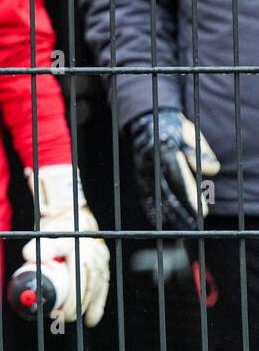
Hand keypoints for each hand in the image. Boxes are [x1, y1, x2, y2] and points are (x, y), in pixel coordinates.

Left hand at [21, 164, 109, 326]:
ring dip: (84, 308)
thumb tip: (29, 256)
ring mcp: (102, 263)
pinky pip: (103, 290)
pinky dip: (97, 305)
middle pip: (86, 289)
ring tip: (68, 319)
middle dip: (74, 306)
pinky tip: (91, 319)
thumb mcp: (47, 234)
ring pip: (96, 291)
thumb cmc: (57, 228)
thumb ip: (40, 245)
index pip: (76, 281)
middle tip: (59, 317)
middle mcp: (95, 257)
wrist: (73, 218)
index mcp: (81, 250)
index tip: (56, 309)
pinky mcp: (104, 268)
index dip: (68, 299)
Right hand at [126, 109, 219, 229]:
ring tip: (182, 227)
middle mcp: (150, 162)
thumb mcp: (191, 135)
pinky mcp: (138, 175)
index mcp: (165, 150)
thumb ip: (202, 152)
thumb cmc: (175, 130)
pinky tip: (159, 220)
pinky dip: (151, 208)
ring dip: (168, 214)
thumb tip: (212, 169)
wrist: (146, 123)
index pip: (178, 180)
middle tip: (193, 226)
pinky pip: (144, 194)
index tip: (201, 214)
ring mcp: (141, 169)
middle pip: (165, 191)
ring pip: (154, 196)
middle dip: (180, 211)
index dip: (189, 198)